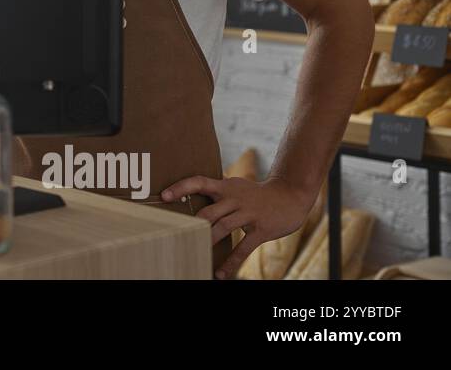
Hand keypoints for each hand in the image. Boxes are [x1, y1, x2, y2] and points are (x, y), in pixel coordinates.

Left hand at [161, 175, 313, 279]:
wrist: (291, 195)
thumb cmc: (256, 194)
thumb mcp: (236, 186)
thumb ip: (217, 192)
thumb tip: (190, 199)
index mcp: (226, 187)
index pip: (199, 181)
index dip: (181, 187)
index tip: (164, 196)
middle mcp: (235, 198)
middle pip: (208, 212)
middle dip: (193, 225)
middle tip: (176, 235)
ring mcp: (248, 213)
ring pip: (223, 228)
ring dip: (208, 242)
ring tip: (194, 253)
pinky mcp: (261, 229)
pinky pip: (243, 247)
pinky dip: (231, 262)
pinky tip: (221, 273)